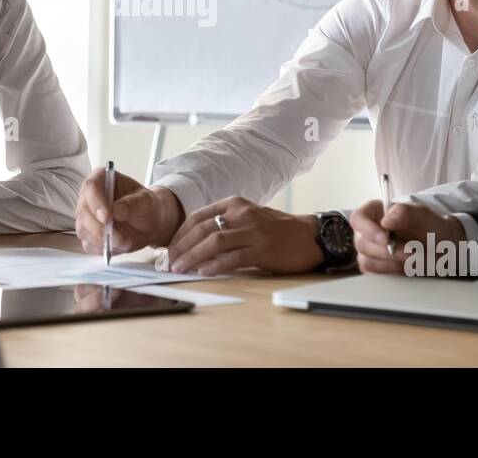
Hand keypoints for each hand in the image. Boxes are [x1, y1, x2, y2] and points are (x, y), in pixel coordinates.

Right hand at [74, 167, 183, 254]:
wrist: (149, 223)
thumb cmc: (146, 206)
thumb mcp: (146, 201)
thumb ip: (133, 203)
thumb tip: (116, 210)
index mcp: (102, 179)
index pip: (90, 187)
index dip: (96, 202)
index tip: (107, 216)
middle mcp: (89, 197)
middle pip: (83, 211)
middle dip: (100, 228)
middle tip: (120, 237)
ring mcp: (87, 216)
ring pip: (84, 230)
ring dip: (103, 241)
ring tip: (125, 242)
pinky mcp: (89, 233)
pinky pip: (88, 244)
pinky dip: (102, 249)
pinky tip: (117, 246)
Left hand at [166, 197, 322, 275]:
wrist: (309, 236)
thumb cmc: (275, 231)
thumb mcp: (246, 218)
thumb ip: (223, 225)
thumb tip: (193, 244)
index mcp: (234, 204)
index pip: (197, 217)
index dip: (179, 235)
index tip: (168, 250)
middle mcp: (241, 214)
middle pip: (202, 229)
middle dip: (181, 248)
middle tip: (168, 263)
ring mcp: (253, 231)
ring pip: (214, 242)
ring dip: (193, 257)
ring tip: (179, 269)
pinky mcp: (263, 249)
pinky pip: (234, 257)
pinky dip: (215, 265)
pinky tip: (203, 272)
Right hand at [351, 200, 464, 273]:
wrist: (441, 246)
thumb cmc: (430, 226)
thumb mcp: (422, 214)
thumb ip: (404, 212)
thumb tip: (385, 221)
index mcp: (374, 212)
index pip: (358, 219)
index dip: (367, 230)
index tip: (385, 238)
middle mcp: (367, 232)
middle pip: (362, 243)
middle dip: (388, 250)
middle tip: (412, 251)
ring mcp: (370, 251)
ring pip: (367, 261)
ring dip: (391, 263)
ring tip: (413, 258)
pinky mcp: (376, 267)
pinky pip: (374, 274)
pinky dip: (391, 271)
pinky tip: (406, 266)